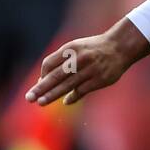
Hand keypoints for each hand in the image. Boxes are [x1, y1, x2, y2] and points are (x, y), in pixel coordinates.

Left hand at [26, 17, 149, 106]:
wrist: (120, 47)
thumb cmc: (93, 49)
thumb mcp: (76, 47)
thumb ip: (61, 61)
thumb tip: (43, 80)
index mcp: (71, 48)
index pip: (49, 63)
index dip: (42, 74)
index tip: (39, 83)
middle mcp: (79, 59)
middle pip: (55, 76)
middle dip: (40, 88)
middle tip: (29, 98)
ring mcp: (89, 70)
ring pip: (66, 85)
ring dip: (52, 95)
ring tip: (41, 102)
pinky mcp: (99, 80)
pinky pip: (81, 90)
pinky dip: (73, 97)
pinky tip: (66, 102)